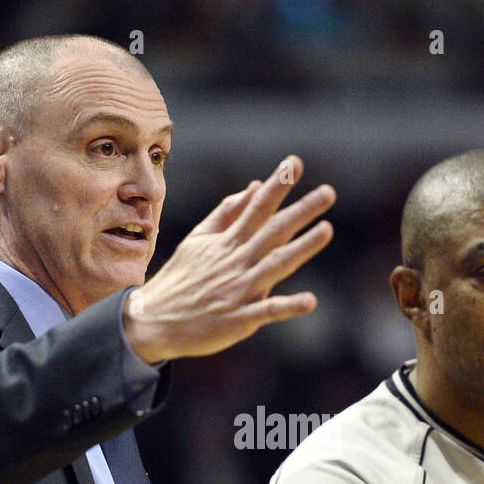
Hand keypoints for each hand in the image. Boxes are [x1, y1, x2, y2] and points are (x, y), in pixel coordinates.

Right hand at [122, 155, 334, 362]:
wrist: (155, 320)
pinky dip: (289, 306)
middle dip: (301, 211)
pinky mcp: (240, 319)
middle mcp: (236, 262)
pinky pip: (268, 311)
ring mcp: (239, 290)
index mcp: (228, 242)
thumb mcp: (199, 240)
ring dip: (302, 248)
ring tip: (326, 230)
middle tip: (329, 192)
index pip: (257, 208)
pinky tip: (310, 301)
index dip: (277, 186)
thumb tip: (255, 187)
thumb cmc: (182, 277)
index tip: (295, 163)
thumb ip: (227, 213)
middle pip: (273, 232)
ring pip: (275, 265)